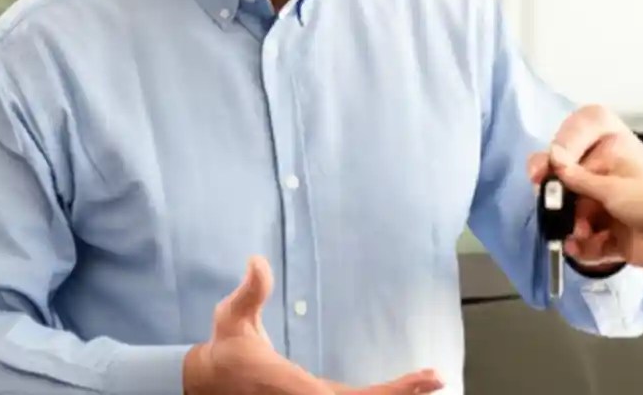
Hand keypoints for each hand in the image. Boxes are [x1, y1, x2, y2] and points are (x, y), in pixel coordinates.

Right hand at [184, 256, 444, 394]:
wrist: (207, 383)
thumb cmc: (225, 347)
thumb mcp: (230, 316)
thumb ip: (249, 291)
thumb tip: (257, 259)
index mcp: (286, 383)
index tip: (409, 382)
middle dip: (397, 394)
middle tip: (435, 378)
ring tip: (429, 381)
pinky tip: (402, 389)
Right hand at [528, 105, 642, 271]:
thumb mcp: (611, 187)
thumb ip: (576, 177)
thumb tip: (551, 159)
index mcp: (612, 151)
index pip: (577, 133)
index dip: (560, 145)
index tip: (545, 168)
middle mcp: (604, 172)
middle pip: (566, 174)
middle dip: (558, 195)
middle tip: (547, 202)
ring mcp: (603, 202)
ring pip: (571, 209)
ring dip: (570, 223)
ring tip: (580, 234)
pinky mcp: (604, 230)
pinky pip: (582, 236)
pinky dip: (580, 245)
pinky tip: (578, 248)